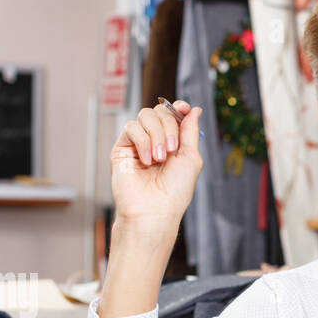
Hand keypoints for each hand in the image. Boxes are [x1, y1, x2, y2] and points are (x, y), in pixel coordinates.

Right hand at [110, 99, 202, 230]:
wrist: (154, 210)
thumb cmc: (174, 191)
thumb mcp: (191, 158)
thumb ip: (191, 132)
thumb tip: (194, 109)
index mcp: (174, 143)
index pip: (173, 114)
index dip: (178, 108)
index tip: (184, 108)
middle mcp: (155, 141)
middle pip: (160, 111)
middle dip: (169, 126)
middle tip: (172, 150)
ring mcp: (138, 143)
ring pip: (146, 115)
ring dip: (156, 135)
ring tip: (160, 158)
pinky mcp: (122, 148)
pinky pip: (132, 127)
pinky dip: (142, 141)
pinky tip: (147, 161)